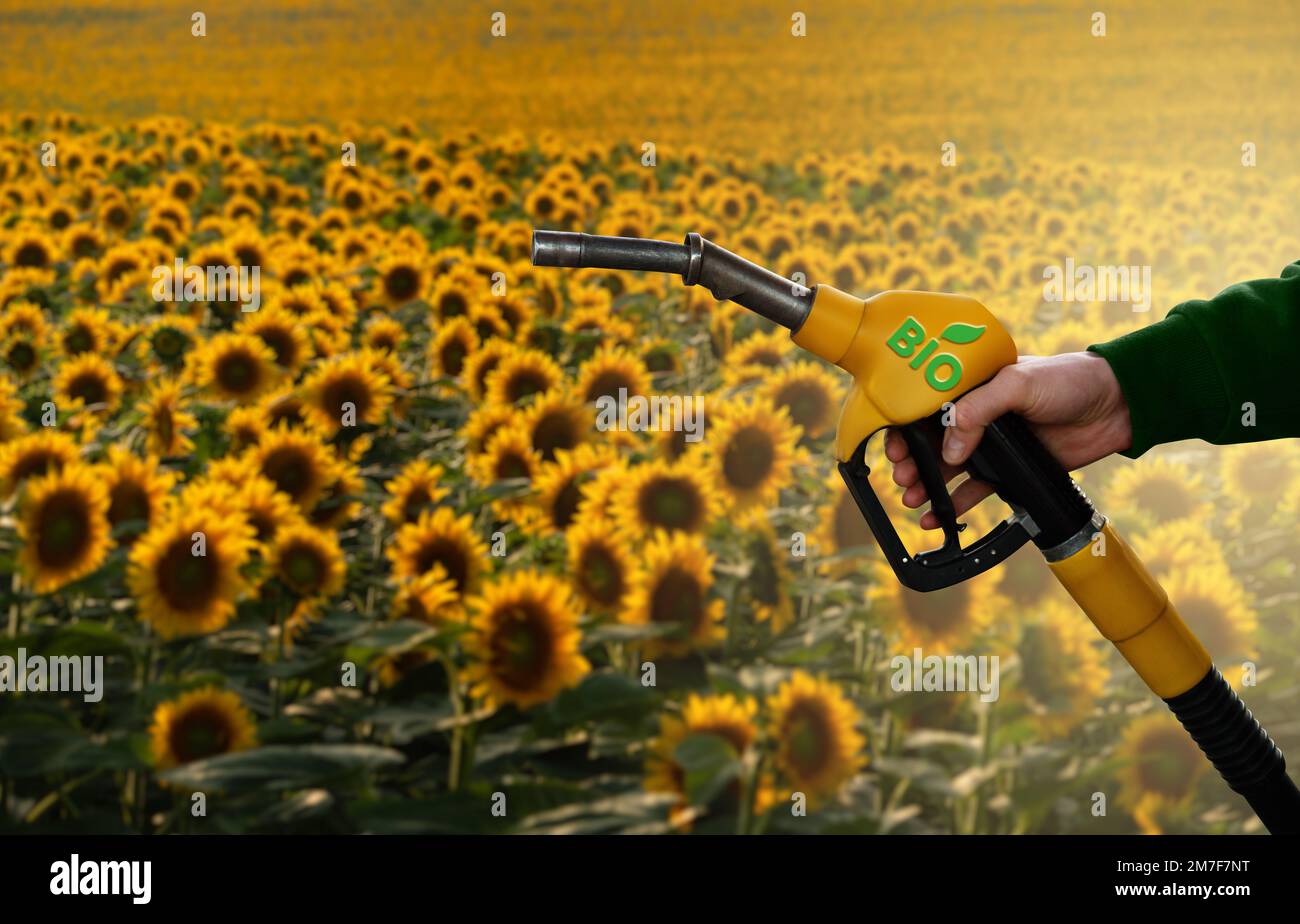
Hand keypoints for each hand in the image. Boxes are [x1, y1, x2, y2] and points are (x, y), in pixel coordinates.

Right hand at [884, 352, 1131, 528]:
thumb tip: (950, 445)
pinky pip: (975, 490)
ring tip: (914, 499)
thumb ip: (980, 409)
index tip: (895, 446)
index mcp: (973, 386)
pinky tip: (937, 517)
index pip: (926, 406)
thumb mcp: (1019, 382)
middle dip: (912, 461)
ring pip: (948, 469)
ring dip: (927, 485)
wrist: (1116, 406)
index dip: (905, 426)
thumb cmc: (1070, 379)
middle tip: (904, 476)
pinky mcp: (1010, 469)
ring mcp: (993, 445)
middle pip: (932, 441)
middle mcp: (977, 415)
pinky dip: (955, 505)